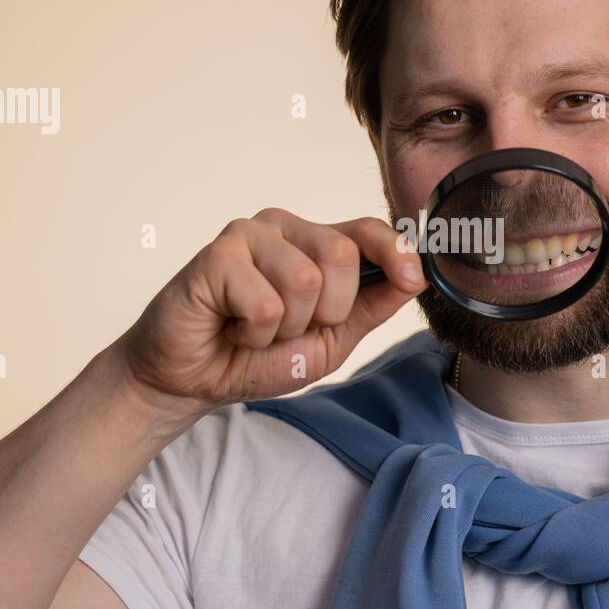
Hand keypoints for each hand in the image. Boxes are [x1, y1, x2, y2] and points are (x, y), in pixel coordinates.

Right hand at [114, 208, 425, 416]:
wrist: (193, 380)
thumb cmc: (257, 355)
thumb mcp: (331, 339)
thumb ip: (370, 307)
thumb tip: (415, 276)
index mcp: (315, 243)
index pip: (367, 229)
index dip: (396, 250)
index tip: (413, 277)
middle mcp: (285, 228)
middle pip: (341, 255)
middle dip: (326, 311)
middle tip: (289, 329)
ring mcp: (249, 235)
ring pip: (304, 280)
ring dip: (285, 327)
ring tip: (256, 329)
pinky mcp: (218, 255)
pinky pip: (265, 303)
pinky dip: (254, 333)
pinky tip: (232, 327)